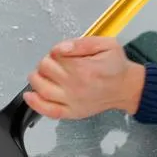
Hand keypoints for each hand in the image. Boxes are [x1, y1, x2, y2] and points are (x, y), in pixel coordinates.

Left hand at [23, 36, 145, 119]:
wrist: (127, 88)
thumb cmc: (117, 66)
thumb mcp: (106, 45)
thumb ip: (82, 43)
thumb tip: (60, 48)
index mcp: (83, 68)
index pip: (54, 56)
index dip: (54, 51)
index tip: (62, 52)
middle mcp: (75, 86)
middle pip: (45, 70)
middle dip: (46, 63)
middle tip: (54, 62)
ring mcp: (72, 102)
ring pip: (42, 89)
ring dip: (36, 79)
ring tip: (42, 74)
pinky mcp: (72, 113)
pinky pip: (49, 111)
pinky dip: (36, 104)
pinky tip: (29, 95)